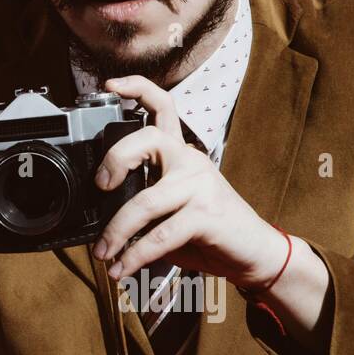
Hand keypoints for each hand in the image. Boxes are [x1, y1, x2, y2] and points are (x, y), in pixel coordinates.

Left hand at [91, 75, 288, 288]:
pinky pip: (159, 235)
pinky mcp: (206, 214)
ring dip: (115, 233)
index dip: (136, 89)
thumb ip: (142, 201)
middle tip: (99, 187)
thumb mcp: (172, 208)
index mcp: (180, 152)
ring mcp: (200, 185)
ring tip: (102, 253)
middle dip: (114, 161)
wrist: (255, 253)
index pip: (162, 107)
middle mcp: (190, 160)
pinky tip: (123, 268)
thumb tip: (99, 220)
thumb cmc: (208, 230)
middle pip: (146, 139)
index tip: (109, 86)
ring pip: (144, 201)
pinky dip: (135, 255)